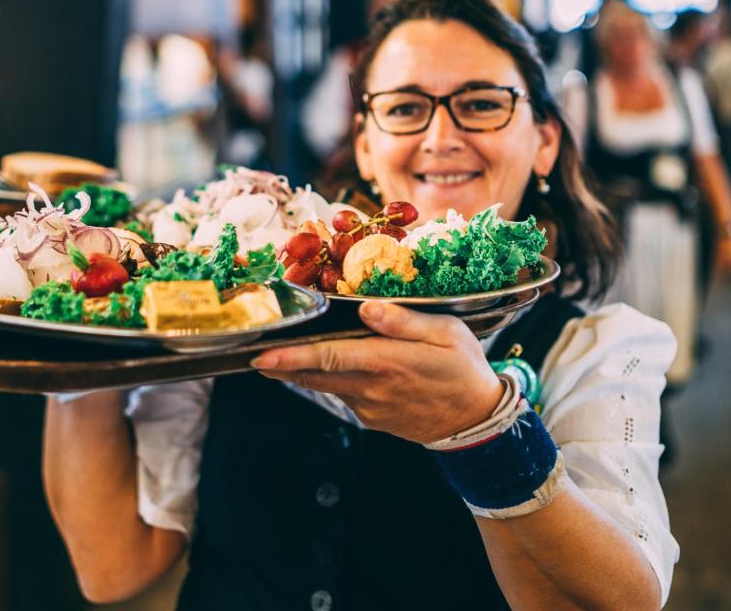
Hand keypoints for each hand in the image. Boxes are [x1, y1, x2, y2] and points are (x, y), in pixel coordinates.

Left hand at [251, 302, 503, 443]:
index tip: (262, 356)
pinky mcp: (371, 418)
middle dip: (280, 365)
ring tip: (276, 357)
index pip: (329, 357)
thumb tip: (368, 307)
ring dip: (300, 372)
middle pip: (315, 375)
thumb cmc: (463, 368)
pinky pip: (342, 395)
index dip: (292, 357)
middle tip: (253, 353)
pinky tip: (324, 365)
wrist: (477, 422)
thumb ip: (404, 320)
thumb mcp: (446, 335)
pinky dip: (328, 379)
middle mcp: (371, 388)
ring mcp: (369, 407)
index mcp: (387, 363)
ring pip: (325, 385)